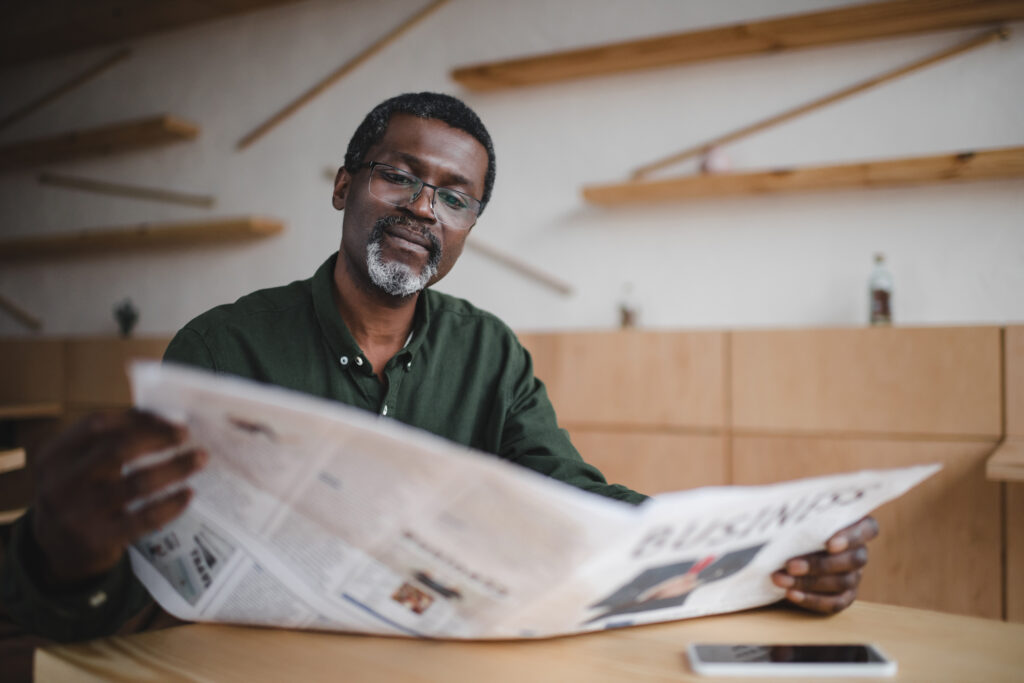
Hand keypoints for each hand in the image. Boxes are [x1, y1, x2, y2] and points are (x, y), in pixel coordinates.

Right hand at [30, 409, 206, 586]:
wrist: (57, 552)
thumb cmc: (78, 495)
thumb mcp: (75, 466)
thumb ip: (105, 441)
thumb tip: (161, 417)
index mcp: (53, 457)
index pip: (96, 424)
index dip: (135, 417)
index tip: (168, 418)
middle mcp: (61, 484)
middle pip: (118, 450)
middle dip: (159, 438)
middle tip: (186, 435)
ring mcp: (79, 514)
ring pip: (138, 483)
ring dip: (175, 467)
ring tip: (200, 459)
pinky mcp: (100, 540)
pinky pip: (145, 517)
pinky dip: (171, 503)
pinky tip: (188, 493)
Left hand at [771, 516, 878, 613]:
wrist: (784, 558)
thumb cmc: (792, 529)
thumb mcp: (797, 519)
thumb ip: (799, 516)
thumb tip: (774, 511)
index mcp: (854, 527)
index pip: (868, 529)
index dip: (852, 537)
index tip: (829, 543)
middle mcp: (858, 552)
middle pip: (854, 560)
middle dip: (820, 564)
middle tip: (790, 565)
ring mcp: (854, 576)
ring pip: (842, 582)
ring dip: (809, 582)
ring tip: (780, 579)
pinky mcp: (844, 596)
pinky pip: (834, 603)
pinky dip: (811, 599)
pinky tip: (790, 594)